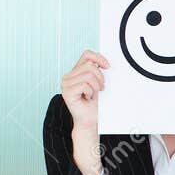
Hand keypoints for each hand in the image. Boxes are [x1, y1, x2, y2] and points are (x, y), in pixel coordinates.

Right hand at [60, 50, 108, 174]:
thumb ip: (98, 70)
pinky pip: (84, 85)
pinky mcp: (66, 92)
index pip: (87, 54)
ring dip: (96, 86)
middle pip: (89, 65)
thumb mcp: (98, 82)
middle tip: (100, 89)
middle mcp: (68, 77)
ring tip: (93, 94)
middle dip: (100, 77)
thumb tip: (106, 62)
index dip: (99, 58)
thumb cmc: (95, 103)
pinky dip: (90, 91)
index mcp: (75, 71)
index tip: (108, 67)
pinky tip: (87, 98)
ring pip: (88, 74)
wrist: (91, 120)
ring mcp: (65, 84)